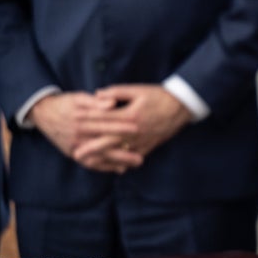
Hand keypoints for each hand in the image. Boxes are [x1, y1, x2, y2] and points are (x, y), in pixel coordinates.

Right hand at [29, 92, 141, 172]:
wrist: (43, 113)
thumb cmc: (66, 103)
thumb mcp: (79, 98)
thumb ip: (96, 101)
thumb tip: (112, 103)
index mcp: (81, 118)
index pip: (104, 123)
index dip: (121, 126)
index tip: (137, 129)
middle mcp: (78, 134)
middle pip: (103, 144)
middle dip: (123, 150)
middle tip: (141, 155)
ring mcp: (75, 146)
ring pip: (98, 156)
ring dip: (117, 161)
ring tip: (136, 163)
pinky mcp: (72, 153)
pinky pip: (90, 163)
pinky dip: (105, 167)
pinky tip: (120, 169)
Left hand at [73, 84, 191, 163]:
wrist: (182, 107)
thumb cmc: (159, 96)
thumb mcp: (138, 90)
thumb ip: (116, 92)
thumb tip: (97, 94)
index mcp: (129, 115)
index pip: (104, 119)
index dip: (88, 121)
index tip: (74, 124)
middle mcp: (134, 131)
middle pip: (108, 141)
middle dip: (91, 149)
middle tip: (76, 154)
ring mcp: (142, 140)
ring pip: (120, 152)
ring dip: (104, 158)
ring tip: (90, 162)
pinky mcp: (150, 146)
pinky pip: (134, 157)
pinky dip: (123, 162)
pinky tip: (114, 167)